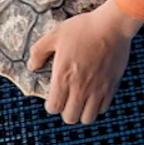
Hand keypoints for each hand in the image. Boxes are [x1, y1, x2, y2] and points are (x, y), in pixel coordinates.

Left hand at [28, 0, 143, 123]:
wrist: (112, 26)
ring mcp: (97, 89)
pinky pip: (104, 108)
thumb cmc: (83, 28)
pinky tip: (94, 95)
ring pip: (88, 118)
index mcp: (63, 77)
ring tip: (81, 101)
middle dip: (66, 112)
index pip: (54, 108)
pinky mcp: (111, 86)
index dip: (51, 106)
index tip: (54, 98)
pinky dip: (98, 106)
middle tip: (67, 100)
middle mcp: (80, 87)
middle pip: (70, 118)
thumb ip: (39, 51)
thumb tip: (32, 66)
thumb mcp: (55, 34)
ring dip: (82, 112)